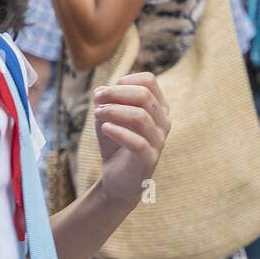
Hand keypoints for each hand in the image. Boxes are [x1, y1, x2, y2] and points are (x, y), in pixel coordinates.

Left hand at [92, 72, 171, 204]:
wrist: (117, 177)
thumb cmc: (114, 142)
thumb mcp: (107, 117)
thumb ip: (105, 101)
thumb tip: (101, 91)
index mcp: (157, 107)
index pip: (148, 81)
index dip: (125, 81)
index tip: (104, 92)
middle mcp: (163, 121)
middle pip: (144, 95)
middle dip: (116, 93)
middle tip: (96, 100)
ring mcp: (159, 141)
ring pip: (140, 117)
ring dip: (114, 111)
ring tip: (96, 114)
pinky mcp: (149, 159)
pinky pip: (138, 142)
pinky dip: (118, 132)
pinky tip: (105, 129)